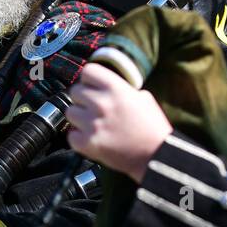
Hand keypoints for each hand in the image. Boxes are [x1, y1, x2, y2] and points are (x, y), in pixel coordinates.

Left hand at [67, 64, 171, 182]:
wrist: (156, 155)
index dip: (90, 79)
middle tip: (93, 107)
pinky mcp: (88, 143)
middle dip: (83, 98)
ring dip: (79, 117)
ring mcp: (93, 124)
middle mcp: (101, 103)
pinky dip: (78, 137)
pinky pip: (70, 135)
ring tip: (92, 123)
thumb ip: (122, 89)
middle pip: (75, 91)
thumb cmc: (153, 127)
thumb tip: (107, 88)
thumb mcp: (144, 98)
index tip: (92, 86)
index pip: (88, 71)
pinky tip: (90, 137)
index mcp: (116, 88)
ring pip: (70, 112)